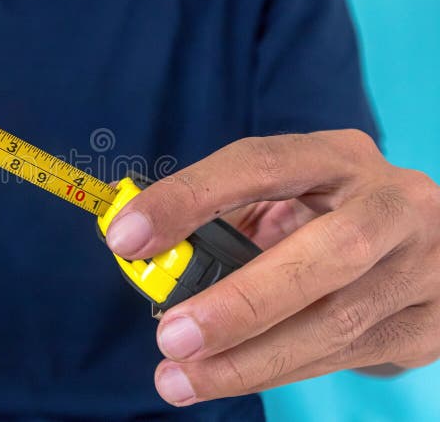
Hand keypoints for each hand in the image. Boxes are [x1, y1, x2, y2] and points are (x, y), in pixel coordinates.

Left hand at [104, 130, 439, 405]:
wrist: (424, 249)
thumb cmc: (325, 218)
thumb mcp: (283, 200)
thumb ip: (222, 217)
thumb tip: (137, 246)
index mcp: (339, 157)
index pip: (260, 162)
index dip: (190, 197)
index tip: (127, 237)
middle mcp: (393, 203)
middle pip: (323, 254)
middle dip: (240, 303)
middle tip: (171, 336)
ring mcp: (424, 265)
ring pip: (336, 323)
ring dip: (250, 360)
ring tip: (180, 378)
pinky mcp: (431, 323)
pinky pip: (347, 357)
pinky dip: (279, 372)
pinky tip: (229, 378)